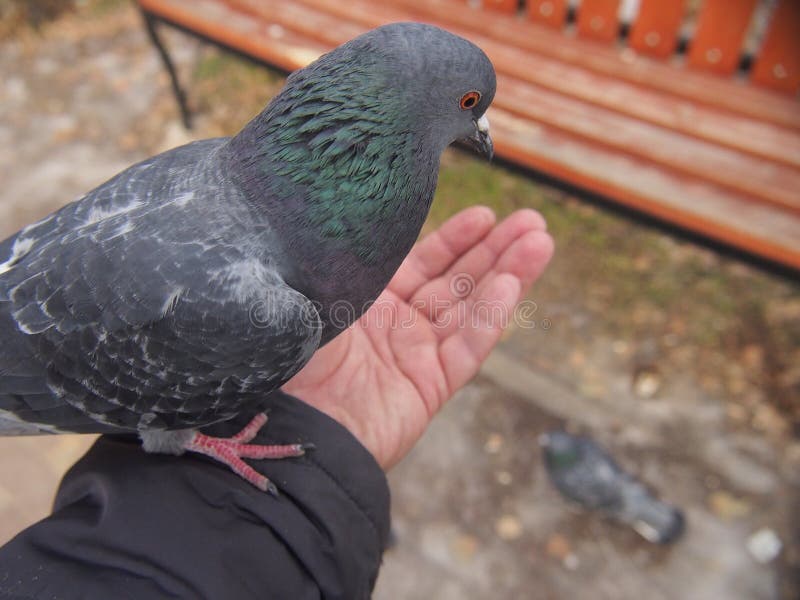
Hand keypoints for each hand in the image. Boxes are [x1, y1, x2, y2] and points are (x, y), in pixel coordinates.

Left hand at [283, 206, 552, 468]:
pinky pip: (467, 348)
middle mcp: (397, 325)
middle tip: (532, 222)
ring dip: (507, 275)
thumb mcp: (320, 291)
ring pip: (472, 309)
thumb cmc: (292, 355)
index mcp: (368, 299)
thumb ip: (356, 259)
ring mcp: (417, 356)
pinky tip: (512, 285)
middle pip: (458, 282)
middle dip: (496, 250)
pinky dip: (490, 318)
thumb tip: (375, 213)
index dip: (456, 239)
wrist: (290, 422)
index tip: (486, 214)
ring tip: (540, 242)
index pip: (423, 262)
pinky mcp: (430, 388)